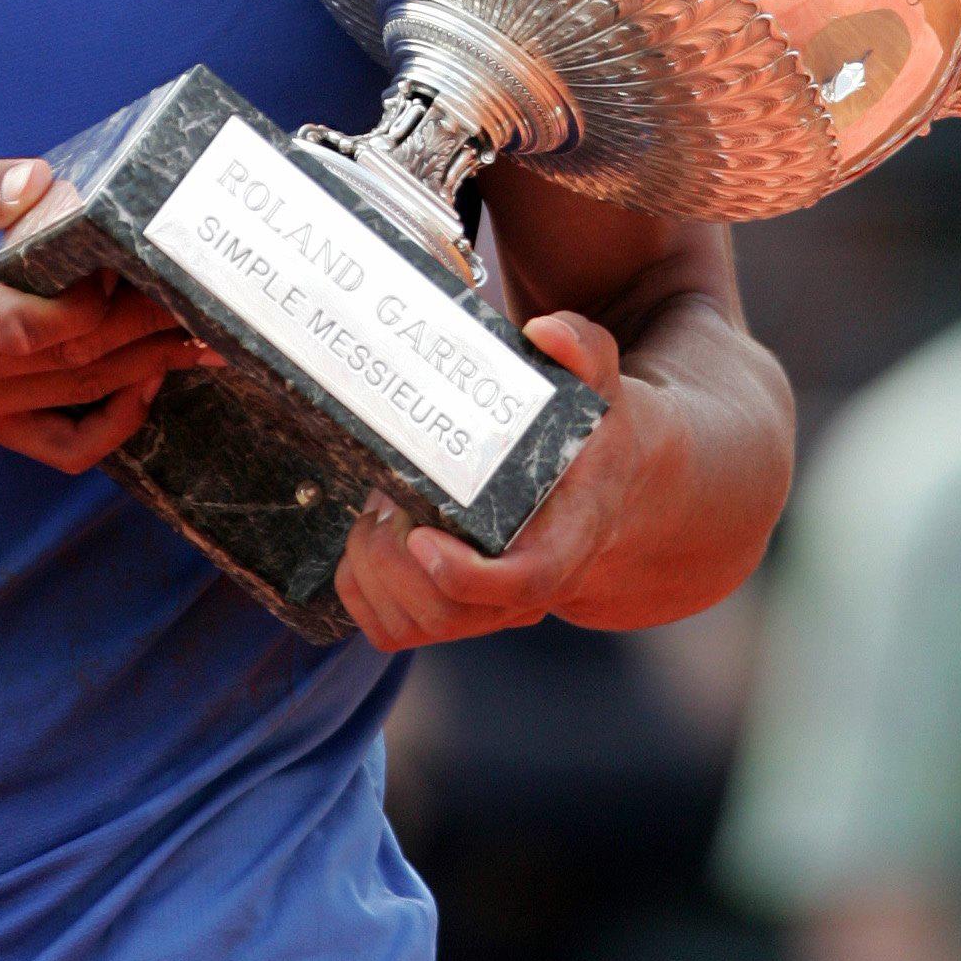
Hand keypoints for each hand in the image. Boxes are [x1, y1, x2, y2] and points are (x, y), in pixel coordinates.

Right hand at [0, 148, 216, 471]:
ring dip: (144, 372)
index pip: (20, 327)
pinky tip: (145, 386)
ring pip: (69, 403)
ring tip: (203, 337)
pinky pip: (54, 446)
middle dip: (142, 333)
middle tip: (205, 299)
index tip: (127, 263)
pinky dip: (109, 427)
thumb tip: (43, 181)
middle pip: (62, 365)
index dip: (88, 306)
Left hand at [334, 311, 678, 650]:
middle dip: (391, 556)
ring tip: (380, 506)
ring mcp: (486, 612)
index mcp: (568, 538)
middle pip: (446, 610)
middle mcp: (526, 589)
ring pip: (408, 625)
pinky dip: (359, 587)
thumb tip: (543, 332)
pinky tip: (372, 532)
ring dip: (370, 567)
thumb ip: (582, 349)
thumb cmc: (590, 436)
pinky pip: (386, 629)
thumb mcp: (601, 385)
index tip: (420, 537)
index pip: (527, 583)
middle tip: (385, 495)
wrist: (600, 490)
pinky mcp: (450, 616)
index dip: (468, 575)